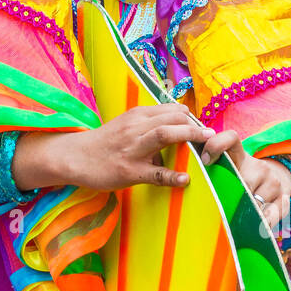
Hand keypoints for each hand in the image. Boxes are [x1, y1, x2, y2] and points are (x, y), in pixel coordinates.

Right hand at [12, 104, 216, 191]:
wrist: (76, 156)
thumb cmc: (105, 142)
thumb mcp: (128, 124)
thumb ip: (151, 121)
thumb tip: (181, 119)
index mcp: (138, 115)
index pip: (172, 109)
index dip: (192, 118)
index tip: (204, 128)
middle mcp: (136, 127)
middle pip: (172, 118)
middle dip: (196, 126)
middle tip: (214, 136)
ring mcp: (132, 148)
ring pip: (164, 135)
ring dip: (190, 138)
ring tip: (209, 144)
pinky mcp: (128, 170)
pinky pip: (153, 173)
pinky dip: (172, 176)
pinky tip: (185, 180)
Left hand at [209, 134, 290, 232]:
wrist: (272, 183)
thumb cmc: (237, 179)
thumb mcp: (226, 170)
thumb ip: (209, 169)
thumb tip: (184, 177)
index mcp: (239, 155)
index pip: (230, 138)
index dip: (216, 145)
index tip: (205, 160)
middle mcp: (258, 166)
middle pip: (240, 183)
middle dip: (226, 196)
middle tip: (215, 204)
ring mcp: (272, 182)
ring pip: (252, 202)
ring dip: (241, 213)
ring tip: (231, 217)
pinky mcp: (282, 199)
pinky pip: (269, 216)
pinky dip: (257, 223)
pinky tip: (250, 226)